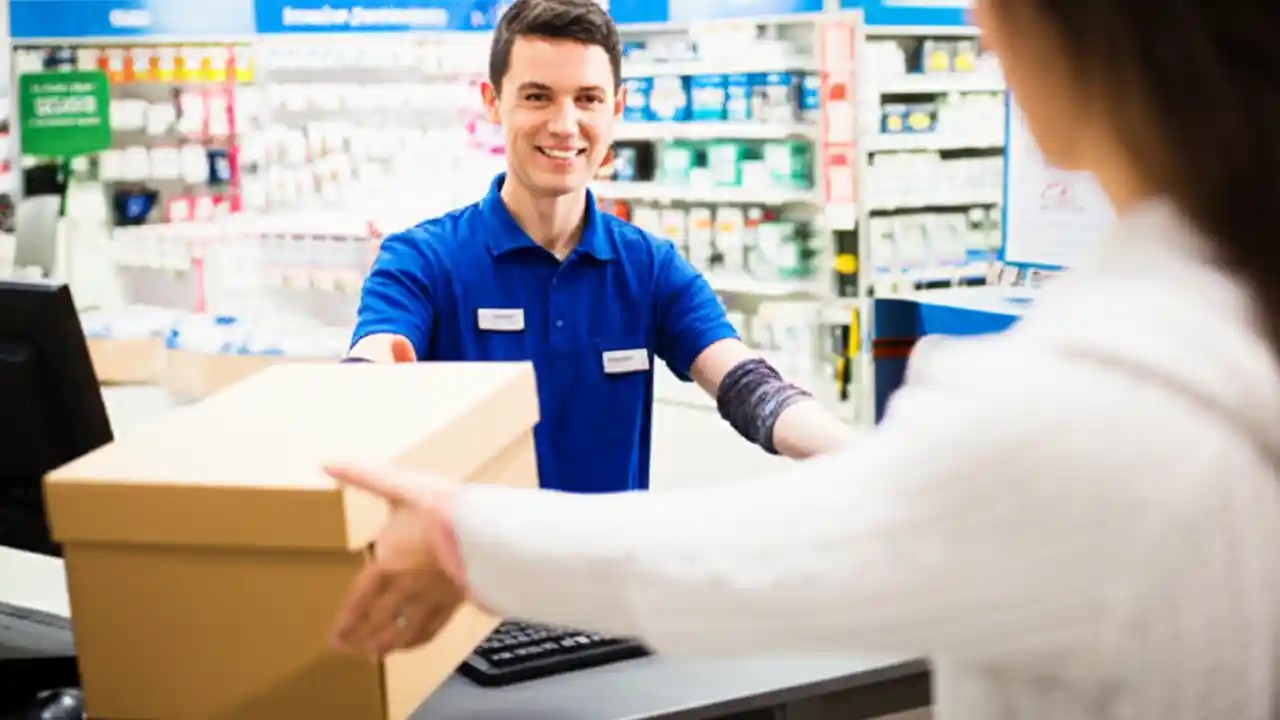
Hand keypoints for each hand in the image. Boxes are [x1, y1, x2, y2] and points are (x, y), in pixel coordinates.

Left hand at [324, 461, 466, 657]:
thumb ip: (363, 476)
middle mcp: (407, 587)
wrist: (489, 529)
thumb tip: (328, 463)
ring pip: (404, 630)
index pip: (360, 600)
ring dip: (386, 644)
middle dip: (361, 637)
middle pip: (379, 620)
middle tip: (349, 649)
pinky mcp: (458, 599)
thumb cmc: (444, 507)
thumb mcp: (400, 485)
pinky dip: (419, 640)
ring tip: (375, 655)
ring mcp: (433, 597)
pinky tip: (415, 643)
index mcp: (388, 563)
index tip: (337, 637)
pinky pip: (434, 627)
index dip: (347, 621)